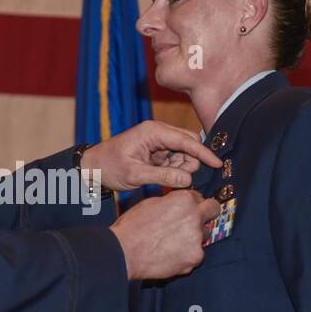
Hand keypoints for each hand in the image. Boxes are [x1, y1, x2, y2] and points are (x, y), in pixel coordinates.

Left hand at [81, 120, 221, 191]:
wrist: (93, 168)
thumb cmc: (109, 167)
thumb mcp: (135, 174)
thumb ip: (163, 175)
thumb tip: (188, 179)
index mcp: (153, 132)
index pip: (185, 140)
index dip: (203, 152)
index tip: (217, 163)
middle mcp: (158, 132)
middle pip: (188, 143)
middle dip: (192, 161)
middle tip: (182, 178)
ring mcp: (158, 141)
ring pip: (183, 153)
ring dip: (182, 167)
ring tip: (166, 179)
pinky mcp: (156, 151)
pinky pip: (175, 159)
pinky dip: (175, 169)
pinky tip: (165, 178)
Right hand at [110, 189, 220, 280]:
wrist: (125, 252)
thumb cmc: (132, 228)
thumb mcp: (150, 203)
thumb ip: (171, 202)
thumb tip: (178, 204)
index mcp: (184, 200)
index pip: (198, 196)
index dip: (192, 202)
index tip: (188, 208)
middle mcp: (195, 216)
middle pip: (213, 210)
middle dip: (206, 213)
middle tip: (194, 220)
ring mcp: (197, 238)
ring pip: (204, 234)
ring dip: (194, 237)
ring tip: (174, 242)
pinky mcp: (195, 257)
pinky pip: (196, 254)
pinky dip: (187, 255)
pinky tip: (171, 255)